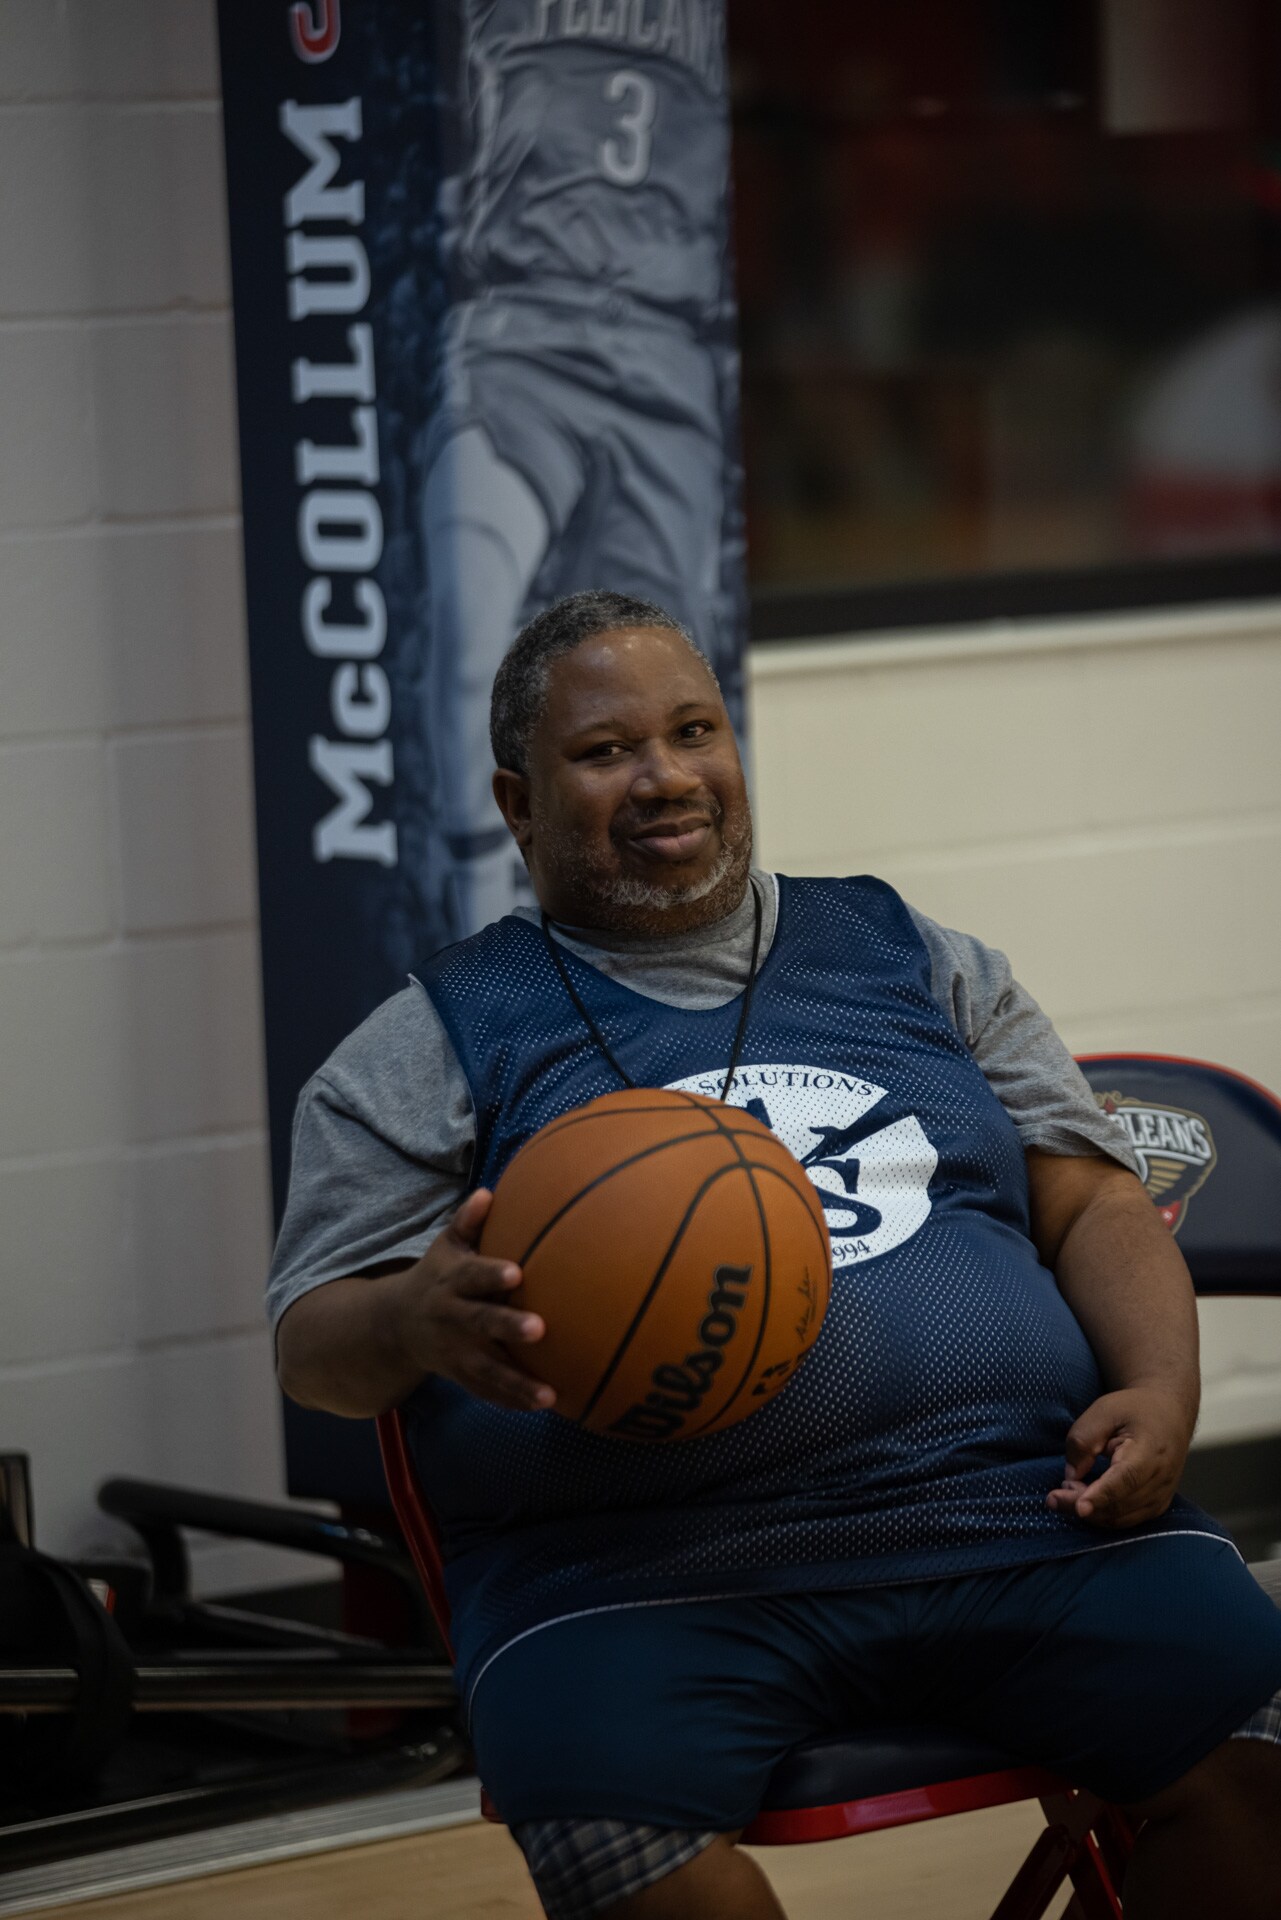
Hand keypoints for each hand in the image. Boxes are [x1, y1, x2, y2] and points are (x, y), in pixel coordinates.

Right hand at [389, 1189, 554, 1413]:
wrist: (396, 1324)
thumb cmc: (437, 1276)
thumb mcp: (445, 1246)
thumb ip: (468, 1222)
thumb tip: (488, 1193)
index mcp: (451, 1282)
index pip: (471, 1276)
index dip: (491, 1274)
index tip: (516, 1273)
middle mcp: (451, 1318)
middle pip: (480, 1323)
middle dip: (507, 1327)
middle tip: (540, 1329)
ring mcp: (455, 1351)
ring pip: (486, 1370)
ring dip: (516, 1383)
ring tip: (548, 1394)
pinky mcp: (461, 1376)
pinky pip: (487, 1392)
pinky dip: (511, 1401)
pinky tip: (543, 1405)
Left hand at [1046, 1386, 1193, 1529]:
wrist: (1169, 1415)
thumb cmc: (1134, 1410)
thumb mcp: (1104, 1411)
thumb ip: (1083, 1440)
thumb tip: (1071, 1476)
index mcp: (1150, 1451)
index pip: (1126, 1479)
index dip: (1101, 1495)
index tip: (1079, 1508)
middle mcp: (1161, 1479)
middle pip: (1119, 1504)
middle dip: (1082, 1505)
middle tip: (1053, 1496)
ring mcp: (1161, 1496)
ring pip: (1120, 1518)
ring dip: (1089, 1512)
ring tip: (1067, 1491)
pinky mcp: (1156, 1506)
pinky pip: (1125, 1520)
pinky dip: (1101, 1515)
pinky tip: (1084, 1498)